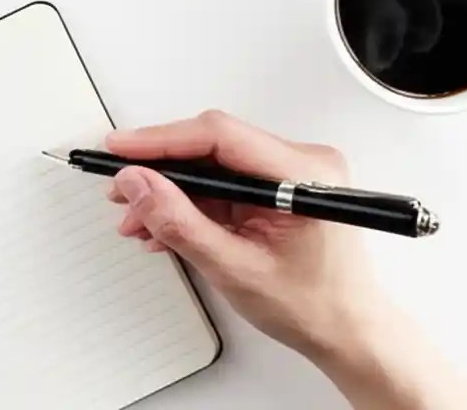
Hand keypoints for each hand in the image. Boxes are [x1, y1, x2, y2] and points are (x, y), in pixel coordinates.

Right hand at [107, 111, 466, 409]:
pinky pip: (224, 183)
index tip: (121, 149)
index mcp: (303, 173)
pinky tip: (164, 224)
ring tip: (137, 220)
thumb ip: (181, 222)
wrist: (346, 330)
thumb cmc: (313, 305)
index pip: (218, 137)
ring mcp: (290, 173)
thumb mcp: (234, 267)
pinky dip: (191, 203)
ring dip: (171, 192)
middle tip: (120, 190)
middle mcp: (301, 162)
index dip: (162, 140)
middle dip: (160, 171)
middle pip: (212, 147)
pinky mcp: (278, 187)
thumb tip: (138, 184)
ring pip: (212, 166)